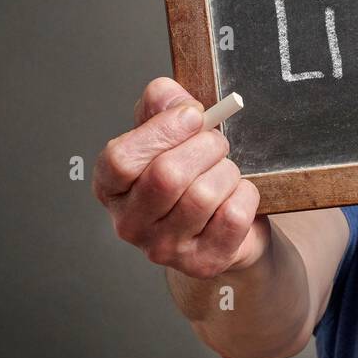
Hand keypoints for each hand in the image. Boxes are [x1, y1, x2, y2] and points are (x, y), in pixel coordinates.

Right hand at [93, 77, 267, 277]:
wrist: (227, 227)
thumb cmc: (193, 174)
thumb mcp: (171, 133)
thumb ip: (162, 105)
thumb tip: (168, 95)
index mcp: (112, 187)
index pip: (121, 159)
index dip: (162, 130)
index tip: (193, 114)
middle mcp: (130, 224)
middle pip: (167, 176)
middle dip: (205, 147)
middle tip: (217, 142)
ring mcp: (164, 249)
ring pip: (204, 195)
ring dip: (227, 172)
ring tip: (225, 171)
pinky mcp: (201, 263)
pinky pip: (233, 216)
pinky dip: (245, 196)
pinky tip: (237, 196)